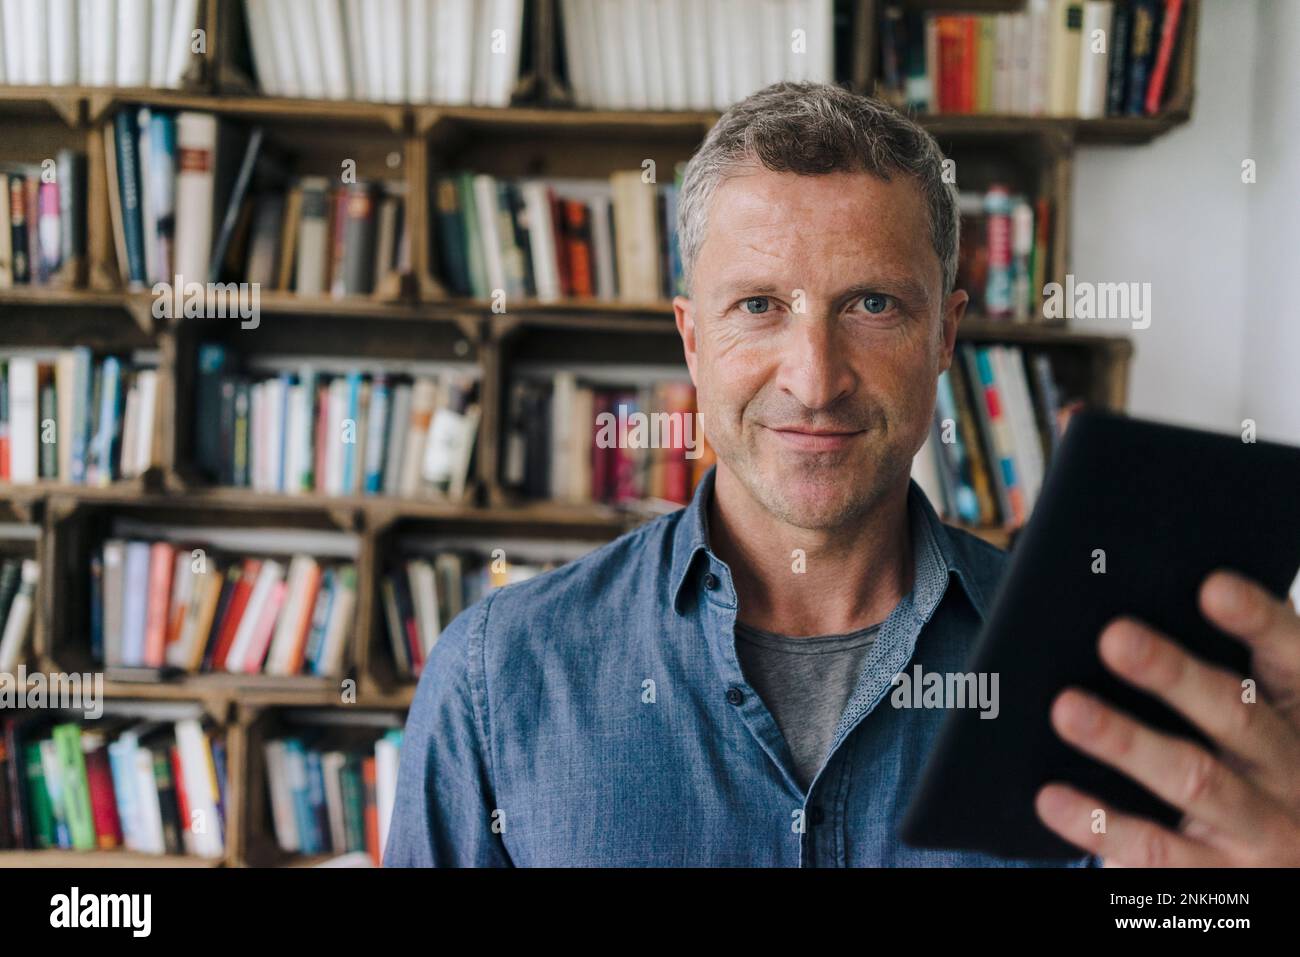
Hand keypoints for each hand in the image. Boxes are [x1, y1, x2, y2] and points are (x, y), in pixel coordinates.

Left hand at [1034, 569, 1299, 865]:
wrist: (1283, 863)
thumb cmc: (1247, 769)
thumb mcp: (1257, 721)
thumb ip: (1213, 672)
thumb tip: (1122, 619)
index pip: (1291, 657)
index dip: (1257, 620)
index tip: (1212, 586)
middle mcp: (1293, 771)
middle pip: (1235, 714)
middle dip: (1173, 674)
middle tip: (1114, 637)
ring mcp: (1263, 830)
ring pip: (1194, 780)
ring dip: (1126, 741)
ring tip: (1067, 708)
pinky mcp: (1223, 879)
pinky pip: (1156, 850)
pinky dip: (1099, 821)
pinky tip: (1051, 797)